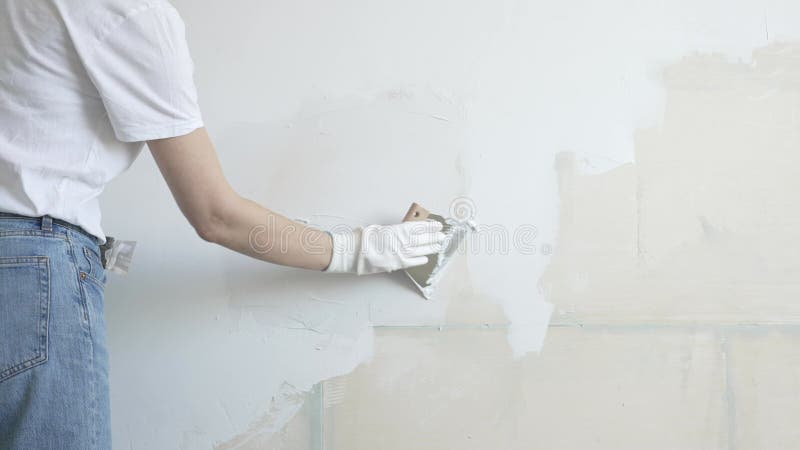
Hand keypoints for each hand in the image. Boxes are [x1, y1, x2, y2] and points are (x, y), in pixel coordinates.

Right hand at [324, 220, 444, 274]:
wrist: (355, 253)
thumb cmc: (364, 239)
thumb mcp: (378, 228)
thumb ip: (392, 230)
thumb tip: (400, 232)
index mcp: (397, 230)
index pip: (418, 227)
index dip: (430, 226)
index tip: (437, 225)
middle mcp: (402, 242)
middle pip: (423, 238)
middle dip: (434, 237)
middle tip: (443, 235)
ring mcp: (401, 254)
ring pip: (421, 250)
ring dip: (431, 248)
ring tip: (439, 245)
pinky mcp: (397, 264)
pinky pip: (413, 262)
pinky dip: (420, 260)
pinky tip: (426, 258)